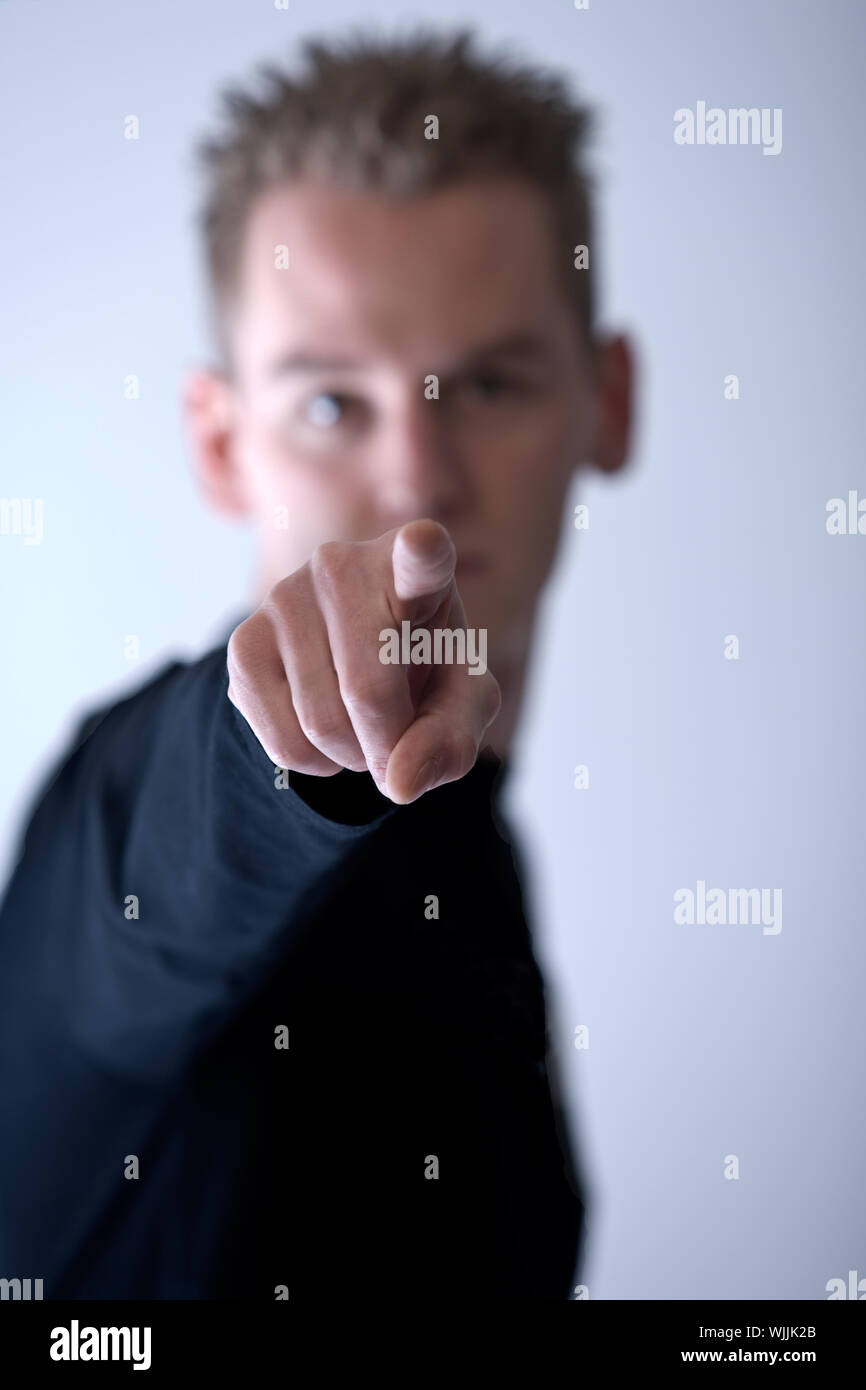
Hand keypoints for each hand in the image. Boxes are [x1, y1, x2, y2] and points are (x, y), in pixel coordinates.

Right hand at [226, 518, 500, 803]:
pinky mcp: (243, 640)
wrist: (353, 668)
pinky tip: (325, 733)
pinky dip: (314, 762)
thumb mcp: (461, 706)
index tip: (423, 541)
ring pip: (322, 723)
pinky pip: (283, 739)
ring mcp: (285, 597)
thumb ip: (450, 741)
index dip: (421, 552)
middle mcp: (342, 566)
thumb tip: (399, 783)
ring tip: (361, 725)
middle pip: (369, 690)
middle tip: (397, 739)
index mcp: (415, 568)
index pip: (418, 556)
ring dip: (352, 755)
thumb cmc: (423, 673)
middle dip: (388, 743)